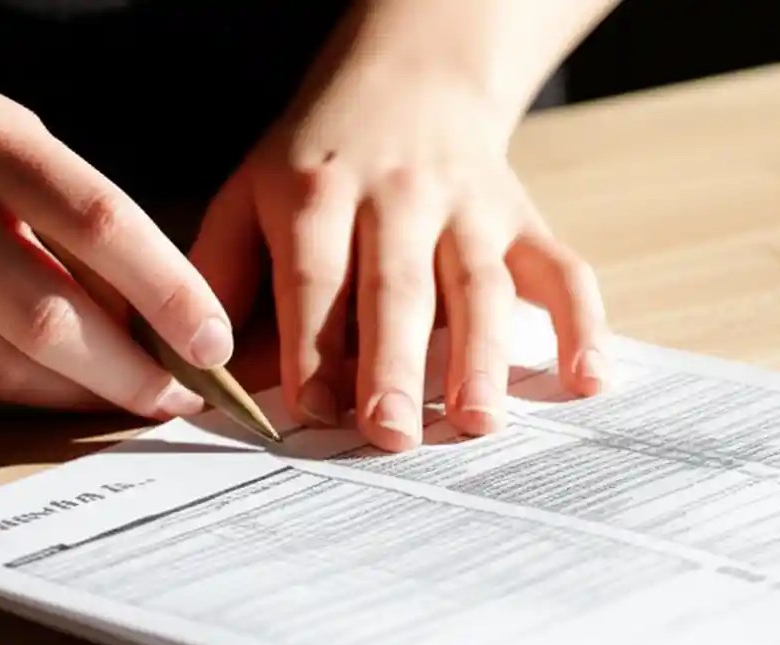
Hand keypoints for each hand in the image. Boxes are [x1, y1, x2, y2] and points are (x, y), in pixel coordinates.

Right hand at [0, 82, 233, 417]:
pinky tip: (65, 394)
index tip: (215, 342)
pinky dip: (27, 398)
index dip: (169, 292)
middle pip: (49, 317)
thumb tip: (157, 323)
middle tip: (179, 396)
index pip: (99, 220)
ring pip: (4, 366)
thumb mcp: (8, 145)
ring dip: (82, 395)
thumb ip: (74, 222)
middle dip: (130, 372)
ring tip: (131, 396)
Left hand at [192, 44, 607, 451]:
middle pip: (397, 287)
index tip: (313, 407)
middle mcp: (396, 198)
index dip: (312, 341)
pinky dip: (584, 324)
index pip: (314, 275)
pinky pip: (562, 270)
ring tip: (479, 422)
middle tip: (390, 432)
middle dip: (395, 363)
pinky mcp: (521, 220)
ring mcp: (468, 208)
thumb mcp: (248, 194)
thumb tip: (190, 371)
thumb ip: (218, 276)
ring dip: (483, 356)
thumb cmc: (315, 158)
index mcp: (317, 192)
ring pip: (479, 286)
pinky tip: (589, 379)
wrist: (410, 76)